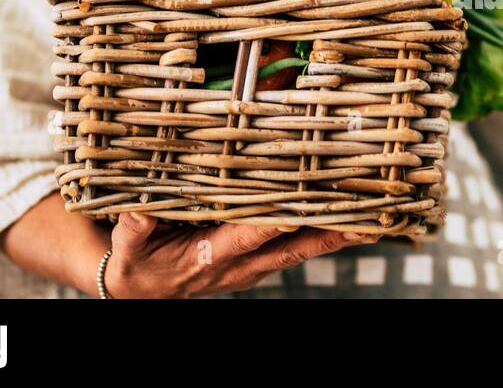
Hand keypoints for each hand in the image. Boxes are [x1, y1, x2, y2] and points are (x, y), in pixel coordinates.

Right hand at [103, 213, 376, 297]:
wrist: (145, 291)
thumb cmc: (137, 263)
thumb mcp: (127, 251)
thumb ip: (135, 230)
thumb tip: (140, 211)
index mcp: (210, 256)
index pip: (247, 237)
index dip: (271, 224)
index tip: (297, 211)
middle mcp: (242, 263)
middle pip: (293, 247)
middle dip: (329, 234)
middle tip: (366, 220)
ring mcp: (256, 264)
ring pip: (304, 247)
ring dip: (338, 234)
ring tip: (375, 219)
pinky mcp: (261, 259)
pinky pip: (299, 244)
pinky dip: (326, 232)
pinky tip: (352, 218)